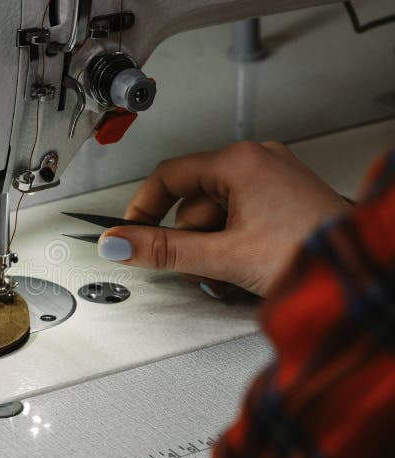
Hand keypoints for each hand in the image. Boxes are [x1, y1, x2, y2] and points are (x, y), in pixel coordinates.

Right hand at [98, 141, 350, 295]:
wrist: (360, 272)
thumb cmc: (311, 250)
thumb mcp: (224, 255)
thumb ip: (164, 250)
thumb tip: (120, 243)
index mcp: (239, 161)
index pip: (168, 175)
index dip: (143, 207)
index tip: (131, 232)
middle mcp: (257, 162)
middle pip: (193, 201)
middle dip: (190, 240)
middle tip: (201, 268)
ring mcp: (273, 180)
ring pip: (216, 213)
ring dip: (212, 247)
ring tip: (232, 273)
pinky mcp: (284, 199)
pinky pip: (240, 217)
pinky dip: (233, 243)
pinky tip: (246, 266)